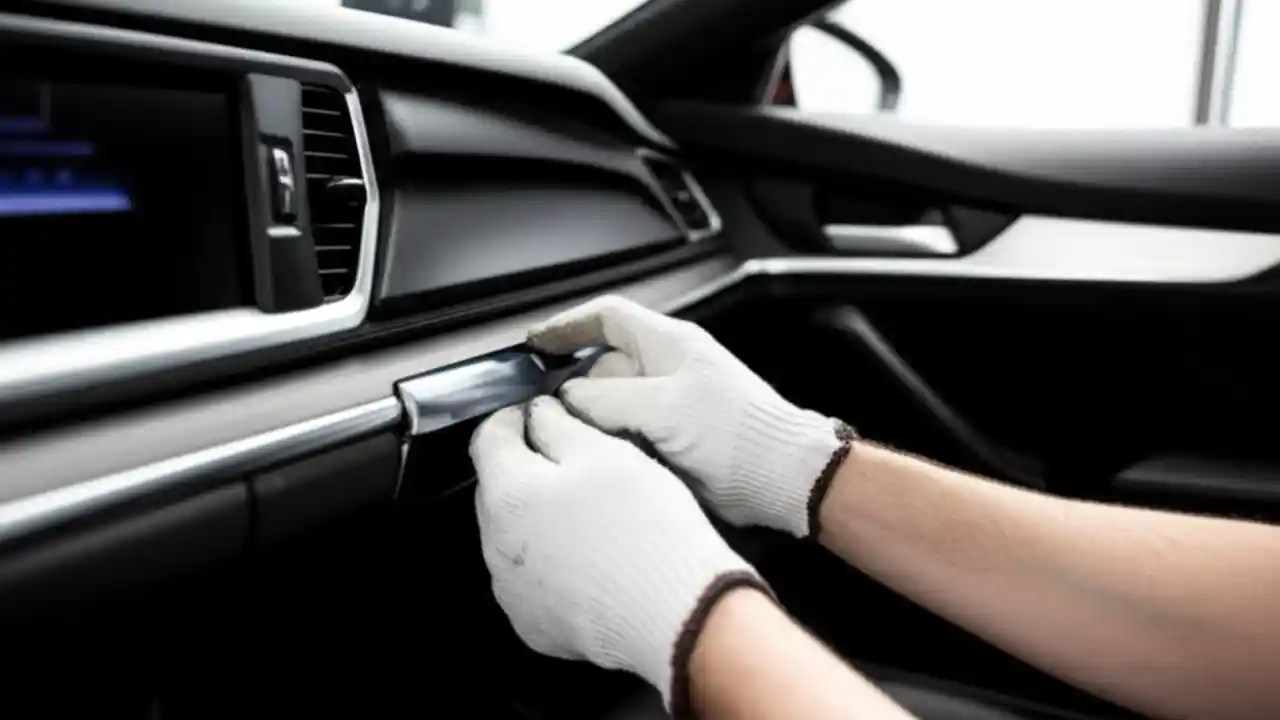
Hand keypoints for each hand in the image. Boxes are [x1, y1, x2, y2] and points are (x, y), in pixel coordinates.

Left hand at [470, 397, 764, 708]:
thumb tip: (537, 413)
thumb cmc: (641, 522)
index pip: (488, 438)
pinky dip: (549, 563)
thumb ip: (560, 425)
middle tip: (572, 465)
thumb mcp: (606, 453)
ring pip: (512, 536)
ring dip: (535, 519)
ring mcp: (510, 590)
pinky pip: (530, 580)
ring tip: (584, 516)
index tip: (541, 415)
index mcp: (507, 493)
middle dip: (525, 470)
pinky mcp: (531, 623)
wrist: (673, 613)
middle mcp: (494, 543)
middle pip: (497, 489)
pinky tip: (586, 560)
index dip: (514, 419)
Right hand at [528, 296, 853, 538]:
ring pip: (612, 405)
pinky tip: (603, 459)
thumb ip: (606, 398)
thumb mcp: (663, 408)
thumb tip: (568, 398)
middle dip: (575, 386)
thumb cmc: (735, 434)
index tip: (534, 344)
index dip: (568, 326)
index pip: (608, 318)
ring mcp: (671, 404)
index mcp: (668, 344)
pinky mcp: (675, 437)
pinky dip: (613, 443)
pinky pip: (629, 434)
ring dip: (593, 421)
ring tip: (573, 440)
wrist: (782, 478)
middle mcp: (668, 369)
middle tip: (547, 411)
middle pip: (603, 366)